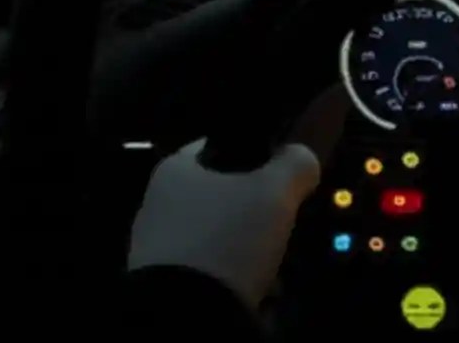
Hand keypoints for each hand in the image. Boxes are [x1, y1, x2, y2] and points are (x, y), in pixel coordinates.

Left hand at [127, 87, 348, 307]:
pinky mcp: (162, 281)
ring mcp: (156, 245)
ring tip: (273, 260)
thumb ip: (294, 165)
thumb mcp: (274, 193)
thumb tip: (302, 156)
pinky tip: (254, 284)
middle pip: (221, 194)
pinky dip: (231, 272)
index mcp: (175, 170)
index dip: (256, 153)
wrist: (186, 313)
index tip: (282, 174)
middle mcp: (157, 202)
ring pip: (217, 234)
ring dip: (245, 245)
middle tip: (283, 222)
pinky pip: (208, 267)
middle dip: (254, 209)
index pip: (220, 146)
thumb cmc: (227, 237)